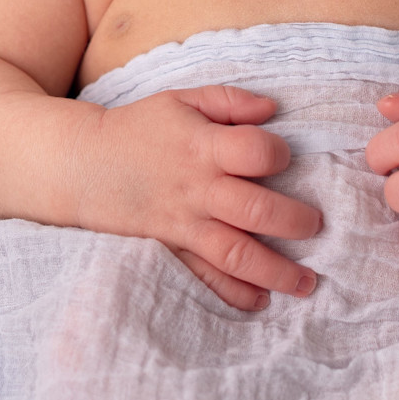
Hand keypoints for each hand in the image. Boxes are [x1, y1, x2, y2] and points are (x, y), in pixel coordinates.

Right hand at [76, 85, 322, 311]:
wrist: (81, 164)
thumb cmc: (139, 128)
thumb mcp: (181, 100)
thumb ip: (229, 101)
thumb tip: (273, 109)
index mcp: (202, 146)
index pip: (254, 151)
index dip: (279, 153)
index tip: (286, 158)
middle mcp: (197, 188)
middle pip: (255, 211)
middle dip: (295, 222)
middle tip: (317, 227)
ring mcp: (183, 224)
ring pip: (237, 254)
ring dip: (277, 271)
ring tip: (307, 283)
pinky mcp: (170, 247)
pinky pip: (205, 276)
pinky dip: (233, 293)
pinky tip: (260, 300)